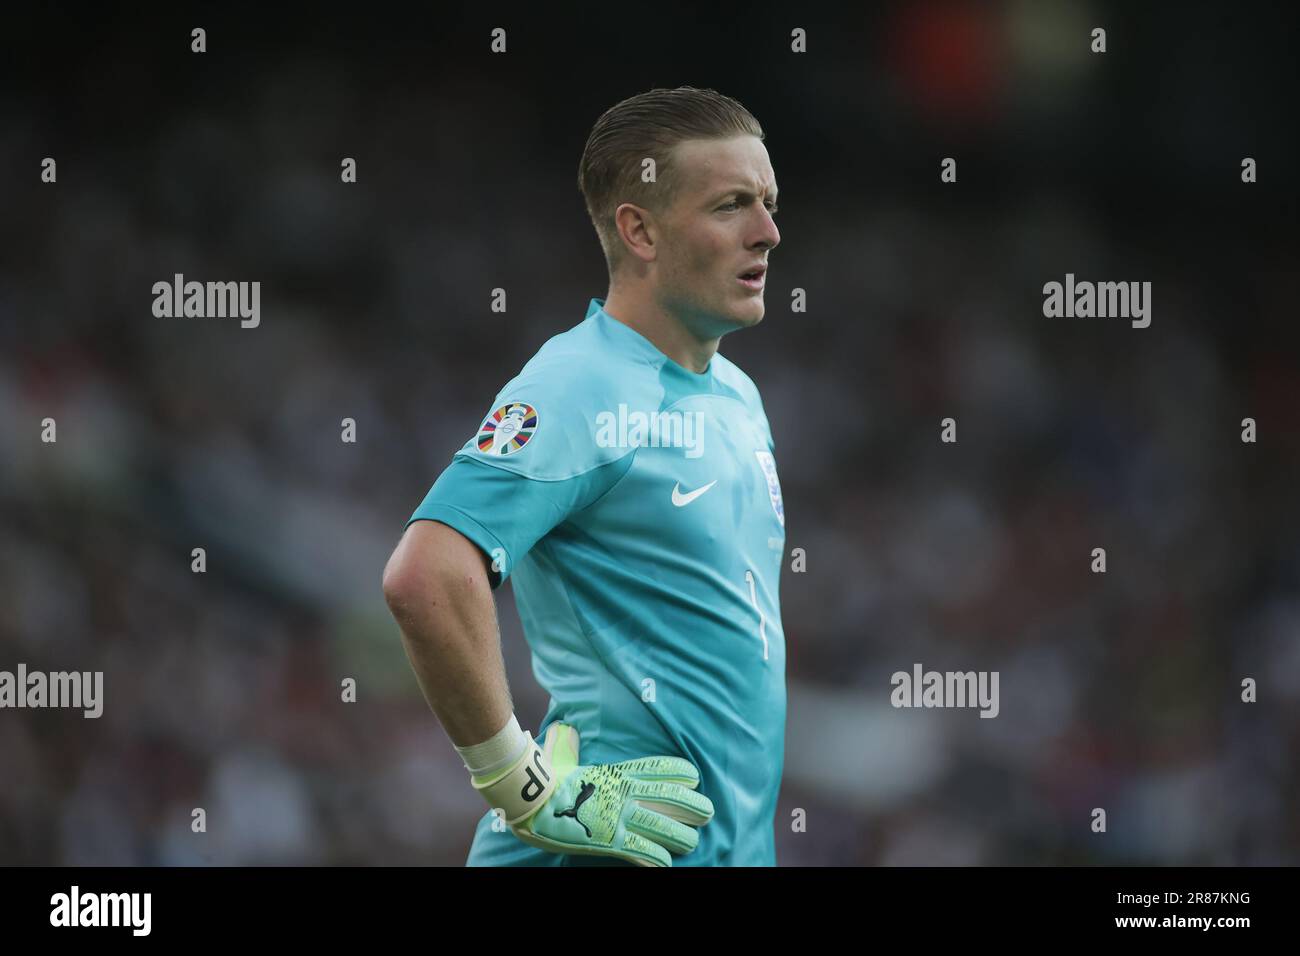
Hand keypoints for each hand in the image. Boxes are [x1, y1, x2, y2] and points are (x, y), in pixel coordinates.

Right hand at [474, 722, 713, 866]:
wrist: (529, 798)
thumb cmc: (544, 777)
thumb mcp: (559, 755)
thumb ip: (567, 743)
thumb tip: (564, 727)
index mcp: (614, 774)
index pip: (653, 769)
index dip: (677, 772)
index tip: (695, 776)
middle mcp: (622, 793)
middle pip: (666, 797)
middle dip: (691, 804)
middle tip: (709, 811)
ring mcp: (616, 816)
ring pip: (659, 825)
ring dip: (680, 835)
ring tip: (694, 840)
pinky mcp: (607, 839)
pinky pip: (639, 850)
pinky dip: (655, 857)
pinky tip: (667, 864)